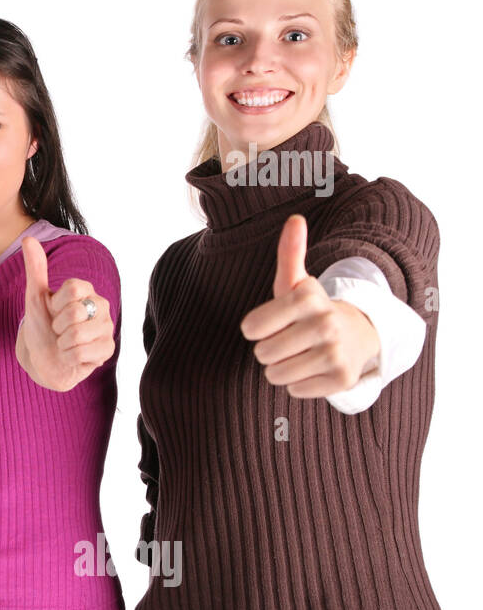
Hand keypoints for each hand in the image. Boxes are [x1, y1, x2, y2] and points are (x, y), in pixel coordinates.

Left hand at [16, 236, 115, 390]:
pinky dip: (69, 358)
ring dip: (62, 344)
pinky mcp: (108, 349)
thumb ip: (36, 269)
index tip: (53, 310)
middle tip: (58, 330)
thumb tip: (28, 239)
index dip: (56, 304)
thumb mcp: (35, 297)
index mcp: (85, 290)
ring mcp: (107, 327)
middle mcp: (101, 305)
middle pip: (75, 312)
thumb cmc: (41, 325)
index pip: (73, 288)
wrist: (43, 358)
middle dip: (57, 326)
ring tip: (64, 344)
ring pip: (78, 335)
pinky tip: (71, 356)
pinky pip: (83, 353)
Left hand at [240, 214, 379, 397]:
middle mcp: (326, 324)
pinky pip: (295, 390)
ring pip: (276, 375)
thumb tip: (295, 219)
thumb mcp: (296, 283)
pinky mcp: (342, 379)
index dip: (255, 328)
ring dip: (282, 369)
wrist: (358, 333)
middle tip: (290, 339)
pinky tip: (315, 367)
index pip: (251, 328)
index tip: (273, 321)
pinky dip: (300, 384)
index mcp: (308, 298)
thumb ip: (289, 253)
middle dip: (269, 350)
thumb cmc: (311, 310)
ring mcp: (337, 353)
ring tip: (301, 353)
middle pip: (262, 354)